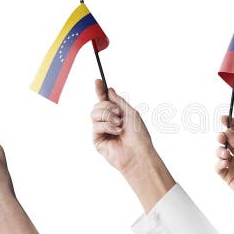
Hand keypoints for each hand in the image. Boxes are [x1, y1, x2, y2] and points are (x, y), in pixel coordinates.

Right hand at [91, 79, 173, 212]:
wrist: (138, 153)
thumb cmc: (138, 135)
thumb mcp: (131, 113)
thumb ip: (118, 101)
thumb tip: (109, 89)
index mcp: (116, 114)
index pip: (105, 100)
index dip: (100, 90)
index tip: (98, 80)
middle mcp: (107, 121)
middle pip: (98, 105)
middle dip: (107, 106)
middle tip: (119, 114)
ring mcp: (101, 130)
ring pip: (94, 113)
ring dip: (108, 116)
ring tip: (119, 125)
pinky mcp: (96, 139)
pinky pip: (96, 124)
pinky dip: (108, 126)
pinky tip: (117, 132)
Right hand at [215, 116, 233, 233]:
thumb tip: (228, 132)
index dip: (231, 123)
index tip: (224, 118)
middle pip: (228, 140)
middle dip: (222, 137)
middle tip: (221, 137)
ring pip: (221, 152)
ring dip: (220, 151)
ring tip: (225, 155)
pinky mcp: (228, 176)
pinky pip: (218, 166)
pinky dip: (218, 163)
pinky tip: (224, 164)